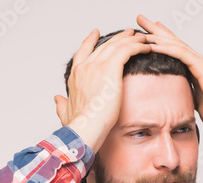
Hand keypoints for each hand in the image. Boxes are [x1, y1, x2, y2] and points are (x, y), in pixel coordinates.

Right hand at [54, 28, 150, 151]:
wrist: (85, 128)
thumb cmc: (78, 125)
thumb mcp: (65, 112)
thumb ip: (62, 104)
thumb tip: (57, 99)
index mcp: (75, 76)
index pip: (83, 52)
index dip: (90, 41)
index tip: (95, 34)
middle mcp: (85, 67)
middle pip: (104, 46)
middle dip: (117, 38)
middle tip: (127, 33)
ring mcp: (97, 66)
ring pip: (117, 45)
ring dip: (130, 40)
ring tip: (141, 37)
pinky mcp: (111, 68)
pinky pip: (127, 50)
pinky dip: (137, 46)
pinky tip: (145, 46)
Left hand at [136, 15, 202, 141]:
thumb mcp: (196, 104)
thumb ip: (187, 98)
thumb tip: (176, 102)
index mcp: (196, 70)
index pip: (175, 51)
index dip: (161, 41)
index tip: (147, 35)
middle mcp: (198, 62)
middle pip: (173, 42)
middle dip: (156, 30)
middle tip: (140, 19)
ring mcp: (200, 62)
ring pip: (175, 44)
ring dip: (157, 33)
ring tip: (142, 23)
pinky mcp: (202, 67)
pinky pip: (180, 54)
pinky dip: (165, 48)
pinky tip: (152, 43)